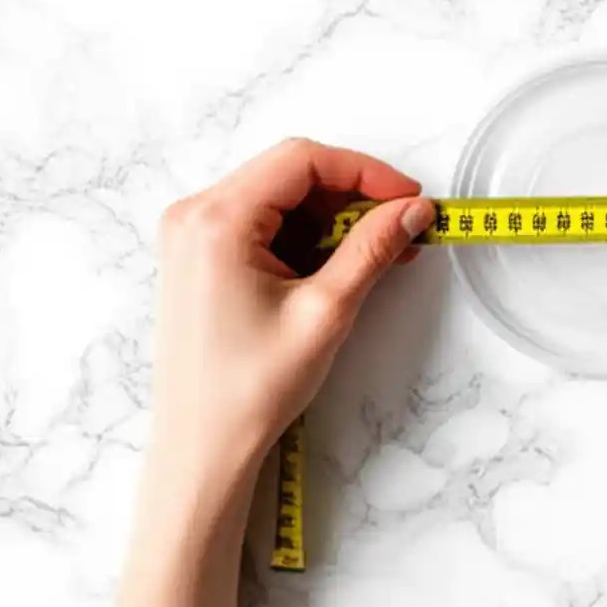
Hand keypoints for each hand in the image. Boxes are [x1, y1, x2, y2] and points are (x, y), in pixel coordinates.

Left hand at [153, 138, 432, 459]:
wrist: (202, 446)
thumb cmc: (249, 389)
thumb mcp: (325, 311)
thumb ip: (372, 250)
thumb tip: (412, 210)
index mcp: (216, 220)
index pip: (302, 160)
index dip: (365, 171)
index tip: (410, 198)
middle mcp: (195, 215)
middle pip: (291, 172)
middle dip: (354, 194)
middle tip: (403, 225)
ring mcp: (194, 235)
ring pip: (281, 197)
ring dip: (334, 216)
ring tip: (382, 251)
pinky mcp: (201, 256)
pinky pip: (264, 223)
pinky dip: (308, 235)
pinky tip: (345, 262)